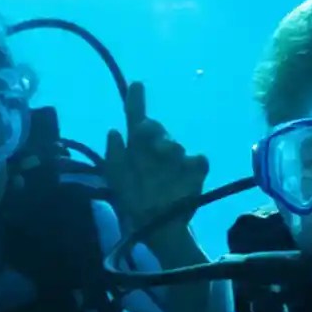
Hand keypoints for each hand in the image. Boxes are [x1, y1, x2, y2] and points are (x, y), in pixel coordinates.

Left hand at [105, 82, 209, 235]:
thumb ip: (114, 157)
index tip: (137, 84)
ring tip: (160, 168)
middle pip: (155, 128)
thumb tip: (113, 130)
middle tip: (144, 136)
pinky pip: (197, 160)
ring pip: (174, 145)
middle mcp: (157, 150)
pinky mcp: (195, 172)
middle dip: (150, 131)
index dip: (136, 101)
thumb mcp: (118, 181)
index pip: (136, 120)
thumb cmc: (135, 202)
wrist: (157, 227)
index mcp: (137, 149)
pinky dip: (191, 164)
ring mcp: (177, 161)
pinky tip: (184, 173)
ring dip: (166, 150)